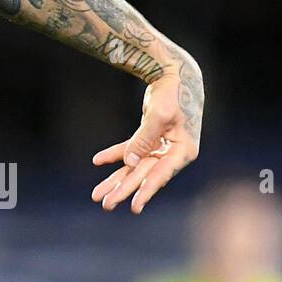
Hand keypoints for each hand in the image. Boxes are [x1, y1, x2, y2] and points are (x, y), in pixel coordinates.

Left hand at [91, 70, 201, 213]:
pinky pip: (130, 150)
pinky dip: (114, 155)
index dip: (146, 190)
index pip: (161, 175)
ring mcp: (161, 147)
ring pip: (135, 167)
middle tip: (105, 205)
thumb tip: (130, 163)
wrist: (174, 75)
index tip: (134, 207)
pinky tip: (98, 161)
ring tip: (98, 195)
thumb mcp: (160, 115)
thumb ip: (144, 139)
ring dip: (116, 179)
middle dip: (123, 190)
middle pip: (144, 175)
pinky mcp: (150, 138)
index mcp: (183, 151)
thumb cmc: (172, 94)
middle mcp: (173, 153)